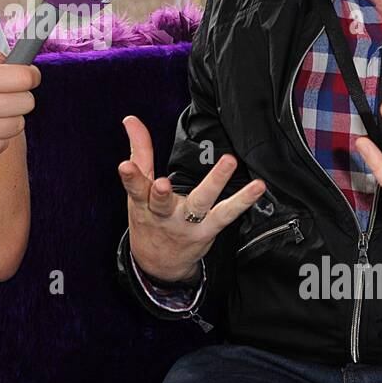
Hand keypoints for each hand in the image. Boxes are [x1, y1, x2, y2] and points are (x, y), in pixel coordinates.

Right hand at [118, 115, 265, 282]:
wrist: (159, 264)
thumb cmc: (148, 217)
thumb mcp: (138, 190)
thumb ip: (139, 151)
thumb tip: (130, 118)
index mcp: (142, 203)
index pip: (134, 188)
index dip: (130, 177)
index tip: (124, 166)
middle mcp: (162, 215)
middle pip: (160, 202)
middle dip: (159, 194)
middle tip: (162, 183)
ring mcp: (185, 224)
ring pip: (200, 204)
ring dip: (215, 183)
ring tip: (228, 162)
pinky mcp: (207, 230)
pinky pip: (227, 214)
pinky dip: (243, 201)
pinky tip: (257, 187)